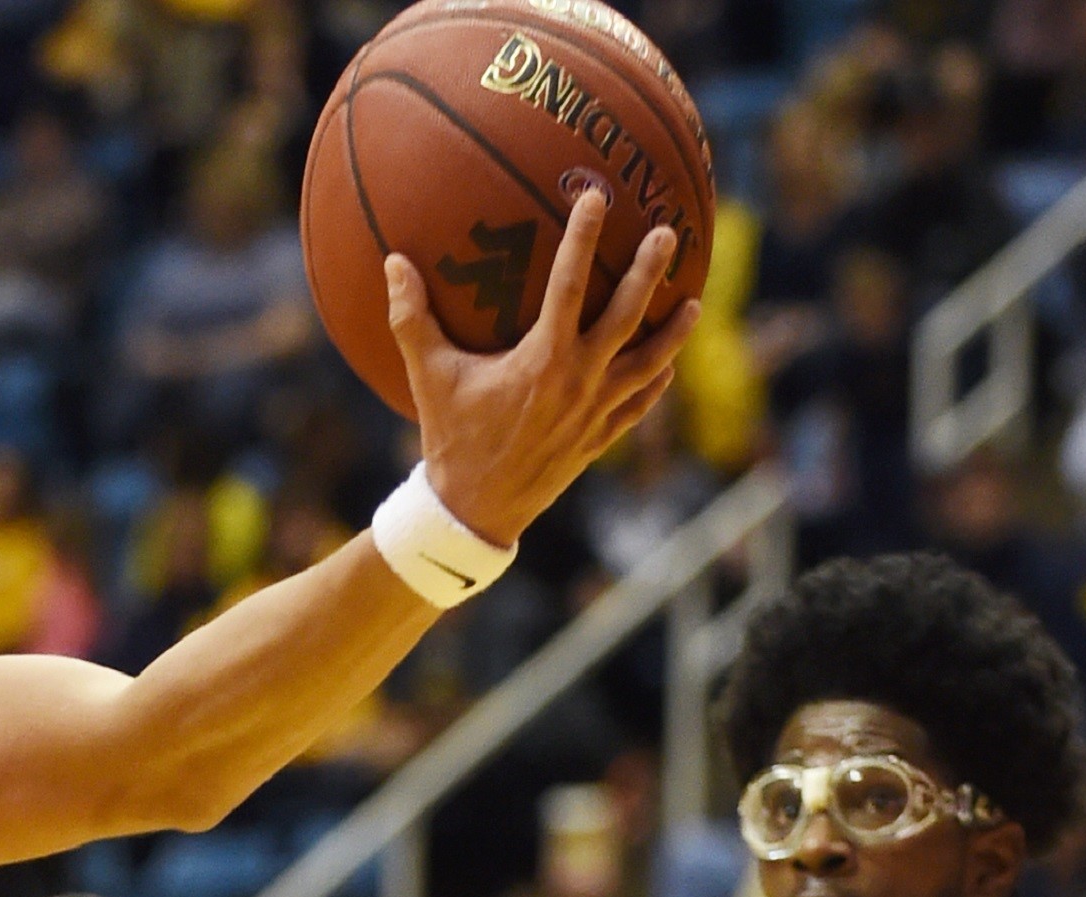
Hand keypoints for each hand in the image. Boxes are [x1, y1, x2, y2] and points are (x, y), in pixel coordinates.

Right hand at [387, 189, 701, 547]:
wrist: (474, 509)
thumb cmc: (450, 437)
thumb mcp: (428, 375)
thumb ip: (411, 317)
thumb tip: (393, 263)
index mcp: (543, 358)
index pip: (569, 284)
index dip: (583, 237)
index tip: (596, 198)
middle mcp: (580, 380)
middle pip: (628, 316)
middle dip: (649, 272)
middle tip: (668, 234)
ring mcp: (595, 412)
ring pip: (650, 364)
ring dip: (673, 333)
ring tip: (692, 303)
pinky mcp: (599, 440)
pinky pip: (639, 405)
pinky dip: (656, 384)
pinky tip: (666, 367)